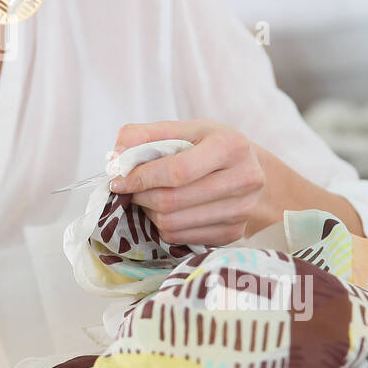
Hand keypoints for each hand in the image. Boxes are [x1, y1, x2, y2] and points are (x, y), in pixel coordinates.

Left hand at [110, 120, 266, 246]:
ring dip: (149, 212)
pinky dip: (163, 226)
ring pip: (173, 223)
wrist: (251, 171)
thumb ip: (145, 135)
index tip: (119, 179)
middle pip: (173, 201)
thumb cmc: (210, 146)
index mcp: (230, 146)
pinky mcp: (233, 234)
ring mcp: (241, 211)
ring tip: (148, 198)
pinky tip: (165, 211)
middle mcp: (244, 180)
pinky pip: (181, 238)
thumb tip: (116, 157)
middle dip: (141, 196)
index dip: (142, 177)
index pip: (178, 170)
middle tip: (130, 189)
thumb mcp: (184, 129)